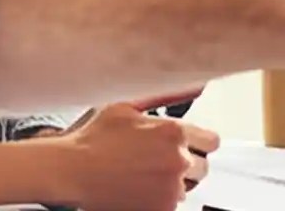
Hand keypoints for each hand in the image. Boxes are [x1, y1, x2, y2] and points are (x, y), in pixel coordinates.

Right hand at [57, 102, 219, 210]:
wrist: (73, 170)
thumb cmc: (95, 138)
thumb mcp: (126, 107)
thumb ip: (159, 98)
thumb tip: (187, 85)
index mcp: (174, 131)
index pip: (212, 141)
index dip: (200, 143)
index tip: (193, 146)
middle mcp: (178, 160)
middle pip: (202, 167)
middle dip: (185, 164)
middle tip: (159, 162)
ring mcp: (171, 188)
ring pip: (186, 188)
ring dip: (171, 183)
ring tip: (144, 175)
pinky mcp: (161, 209)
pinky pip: (172, 204)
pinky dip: (158, 200)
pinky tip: (138, 188)